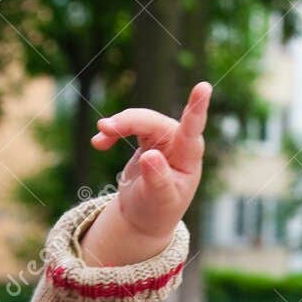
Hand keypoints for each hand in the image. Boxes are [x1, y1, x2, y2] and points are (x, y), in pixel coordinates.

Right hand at [83, 81, 210, 266]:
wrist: (145, 215)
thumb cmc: (157, 210)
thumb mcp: (158, 200)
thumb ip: (157, 179)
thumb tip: (150, 155)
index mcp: (188, 159)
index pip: (192, 131)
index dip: (197, 108)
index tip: (204, 87)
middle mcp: (179, 143)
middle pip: (153, 121)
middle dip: (128, 122)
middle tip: (103, 128)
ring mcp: (164, 138)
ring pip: (140, 119)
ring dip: (118, 126)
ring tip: (98, 139)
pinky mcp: (150, 138)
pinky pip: (129, 126)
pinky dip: (113, 132)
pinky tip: (99, 143)